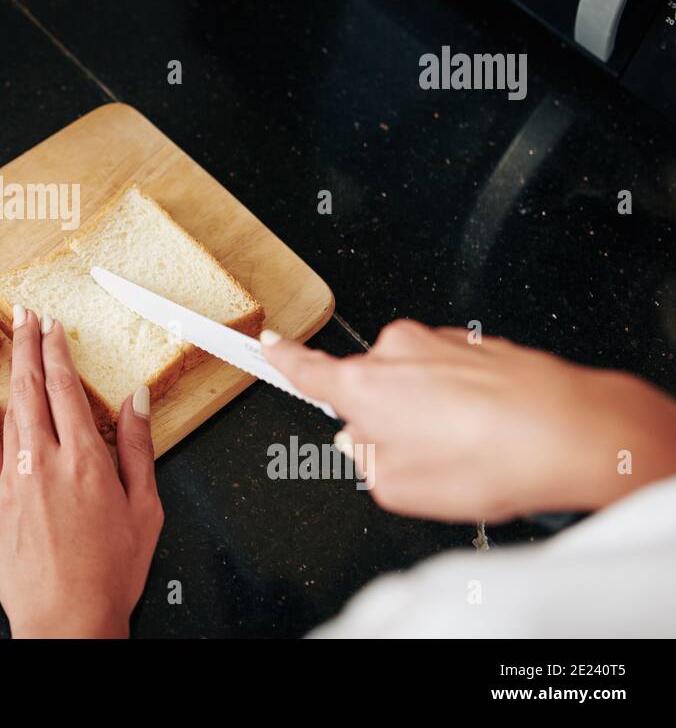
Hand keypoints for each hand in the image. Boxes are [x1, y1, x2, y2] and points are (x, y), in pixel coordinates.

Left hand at [0, 306, 162, 637]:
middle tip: (25, 315)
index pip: (66, 388)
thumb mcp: (145, 508)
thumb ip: (138, 447)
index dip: (57, 351)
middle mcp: (45, 461)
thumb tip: (136, 398)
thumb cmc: (111, 573)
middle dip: (28, 345)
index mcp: (86, 459)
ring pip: (8, 412)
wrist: (66, 621)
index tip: (52, 325)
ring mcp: (12, 481)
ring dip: (10, 373)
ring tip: (13, 345)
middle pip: (31, 387)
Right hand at [263, 320, 675, 521]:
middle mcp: (395, 352)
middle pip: (367, 386)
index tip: (260, 343)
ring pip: (414, 384)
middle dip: (383, 419)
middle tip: (418, 457)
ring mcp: (438, 342)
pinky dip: (464, 405)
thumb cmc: (488, 460)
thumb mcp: (399, 489)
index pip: (303, 367)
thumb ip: (365, 462)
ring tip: (467, 452)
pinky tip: (490, 435)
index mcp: (362, 385)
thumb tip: (363, 442)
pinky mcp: (476, 344)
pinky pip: (453, 378)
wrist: (570, 431)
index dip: (277, 357)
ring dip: (430, 414)